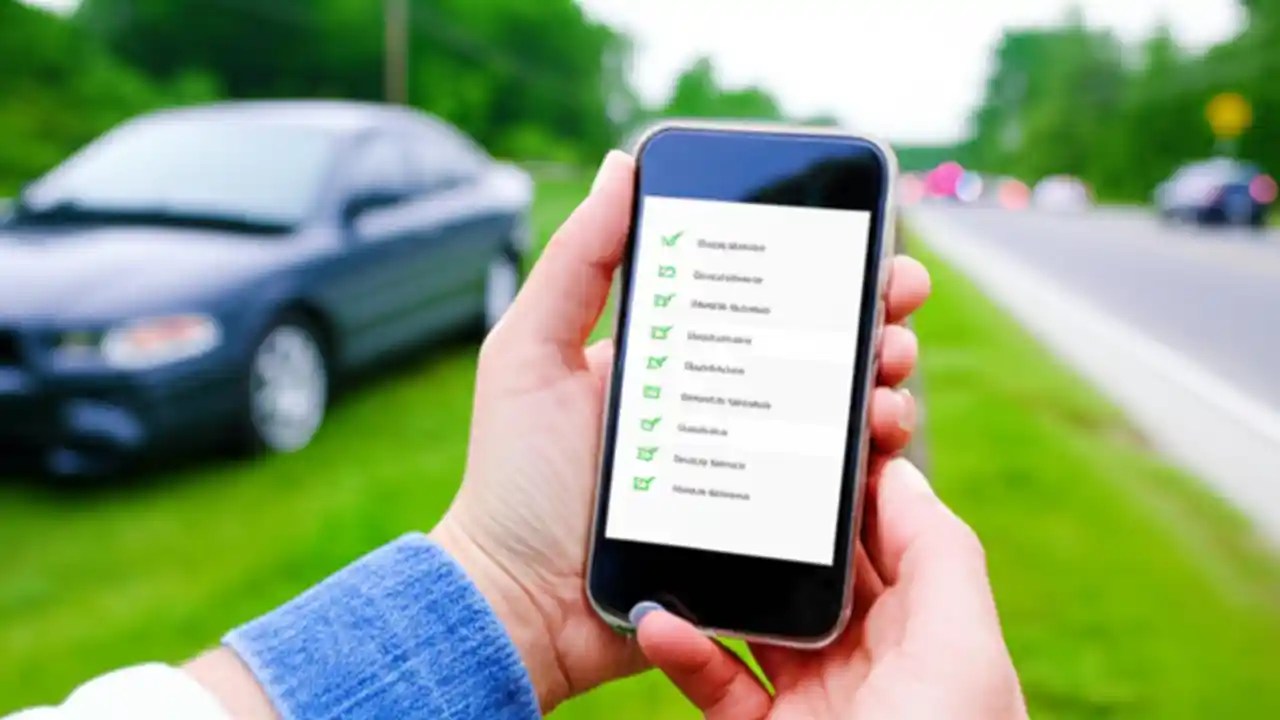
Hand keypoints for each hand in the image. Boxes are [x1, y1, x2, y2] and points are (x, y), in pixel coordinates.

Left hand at [430, 151, 932, 710]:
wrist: (521, 605)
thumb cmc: (514, 478)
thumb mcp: (529, 354)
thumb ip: (575, 263)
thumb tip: (624, 166)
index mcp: (675, 359)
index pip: (759, 300)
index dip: (819, 269)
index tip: (866, 244)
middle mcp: (719, 409)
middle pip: (814, 354)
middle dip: (871, 320)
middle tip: (896, 306)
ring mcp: (745, 472)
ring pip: (836, 421)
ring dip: (880, 385)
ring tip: (890, 375)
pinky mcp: (762, 534)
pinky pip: (830, 498)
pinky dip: (868, 468)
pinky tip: (881, 444)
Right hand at [633, 459, 1026, 719]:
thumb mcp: (965, 657)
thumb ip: (939, 557)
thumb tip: (899, 471)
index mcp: (933, 631)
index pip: (888, 533)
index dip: (851, 477)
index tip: (801, 420)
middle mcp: (873, 661)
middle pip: (816, 568)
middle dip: (772, 517)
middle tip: (721, 460)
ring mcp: (815, 701)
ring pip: (753, 619)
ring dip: (712, 580)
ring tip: (672, 533)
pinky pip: (714, 680)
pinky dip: (682, 649)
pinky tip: (655, 620)